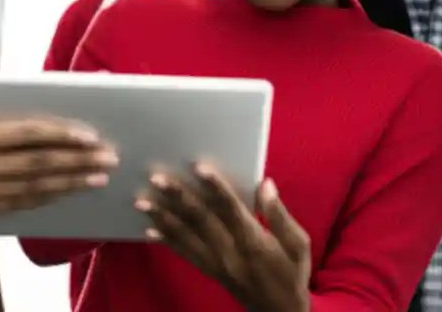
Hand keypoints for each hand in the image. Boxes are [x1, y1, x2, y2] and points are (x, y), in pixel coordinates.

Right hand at [0, 97, 118, 219]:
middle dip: (77, 161)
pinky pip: (19, 205)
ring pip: (34, 189)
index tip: (90, 135)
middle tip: (108, 157)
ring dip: (71, 183)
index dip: (61, 135)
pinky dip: (47, 197)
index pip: (26, 135)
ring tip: (99, 177)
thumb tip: (30, 93)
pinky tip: (69, 191)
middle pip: (38, 165)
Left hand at [136, 163, 310, 311]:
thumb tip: (264, 184)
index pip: (230, 208)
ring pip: (186, 236)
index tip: (198, 167)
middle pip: (200, 220)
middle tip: (156, 178)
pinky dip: (166, 241)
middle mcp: (230, 252)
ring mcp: (216, 264)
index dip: (214, 187)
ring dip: (163, 217)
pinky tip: (149, 229)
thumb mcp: (298, 245)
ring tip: (142, 200)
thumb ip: (280, 215)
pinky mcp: (210, 271)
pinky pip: (184, 254)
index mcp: (253, 241)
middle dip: (177, 197)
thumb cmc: (292, 274)